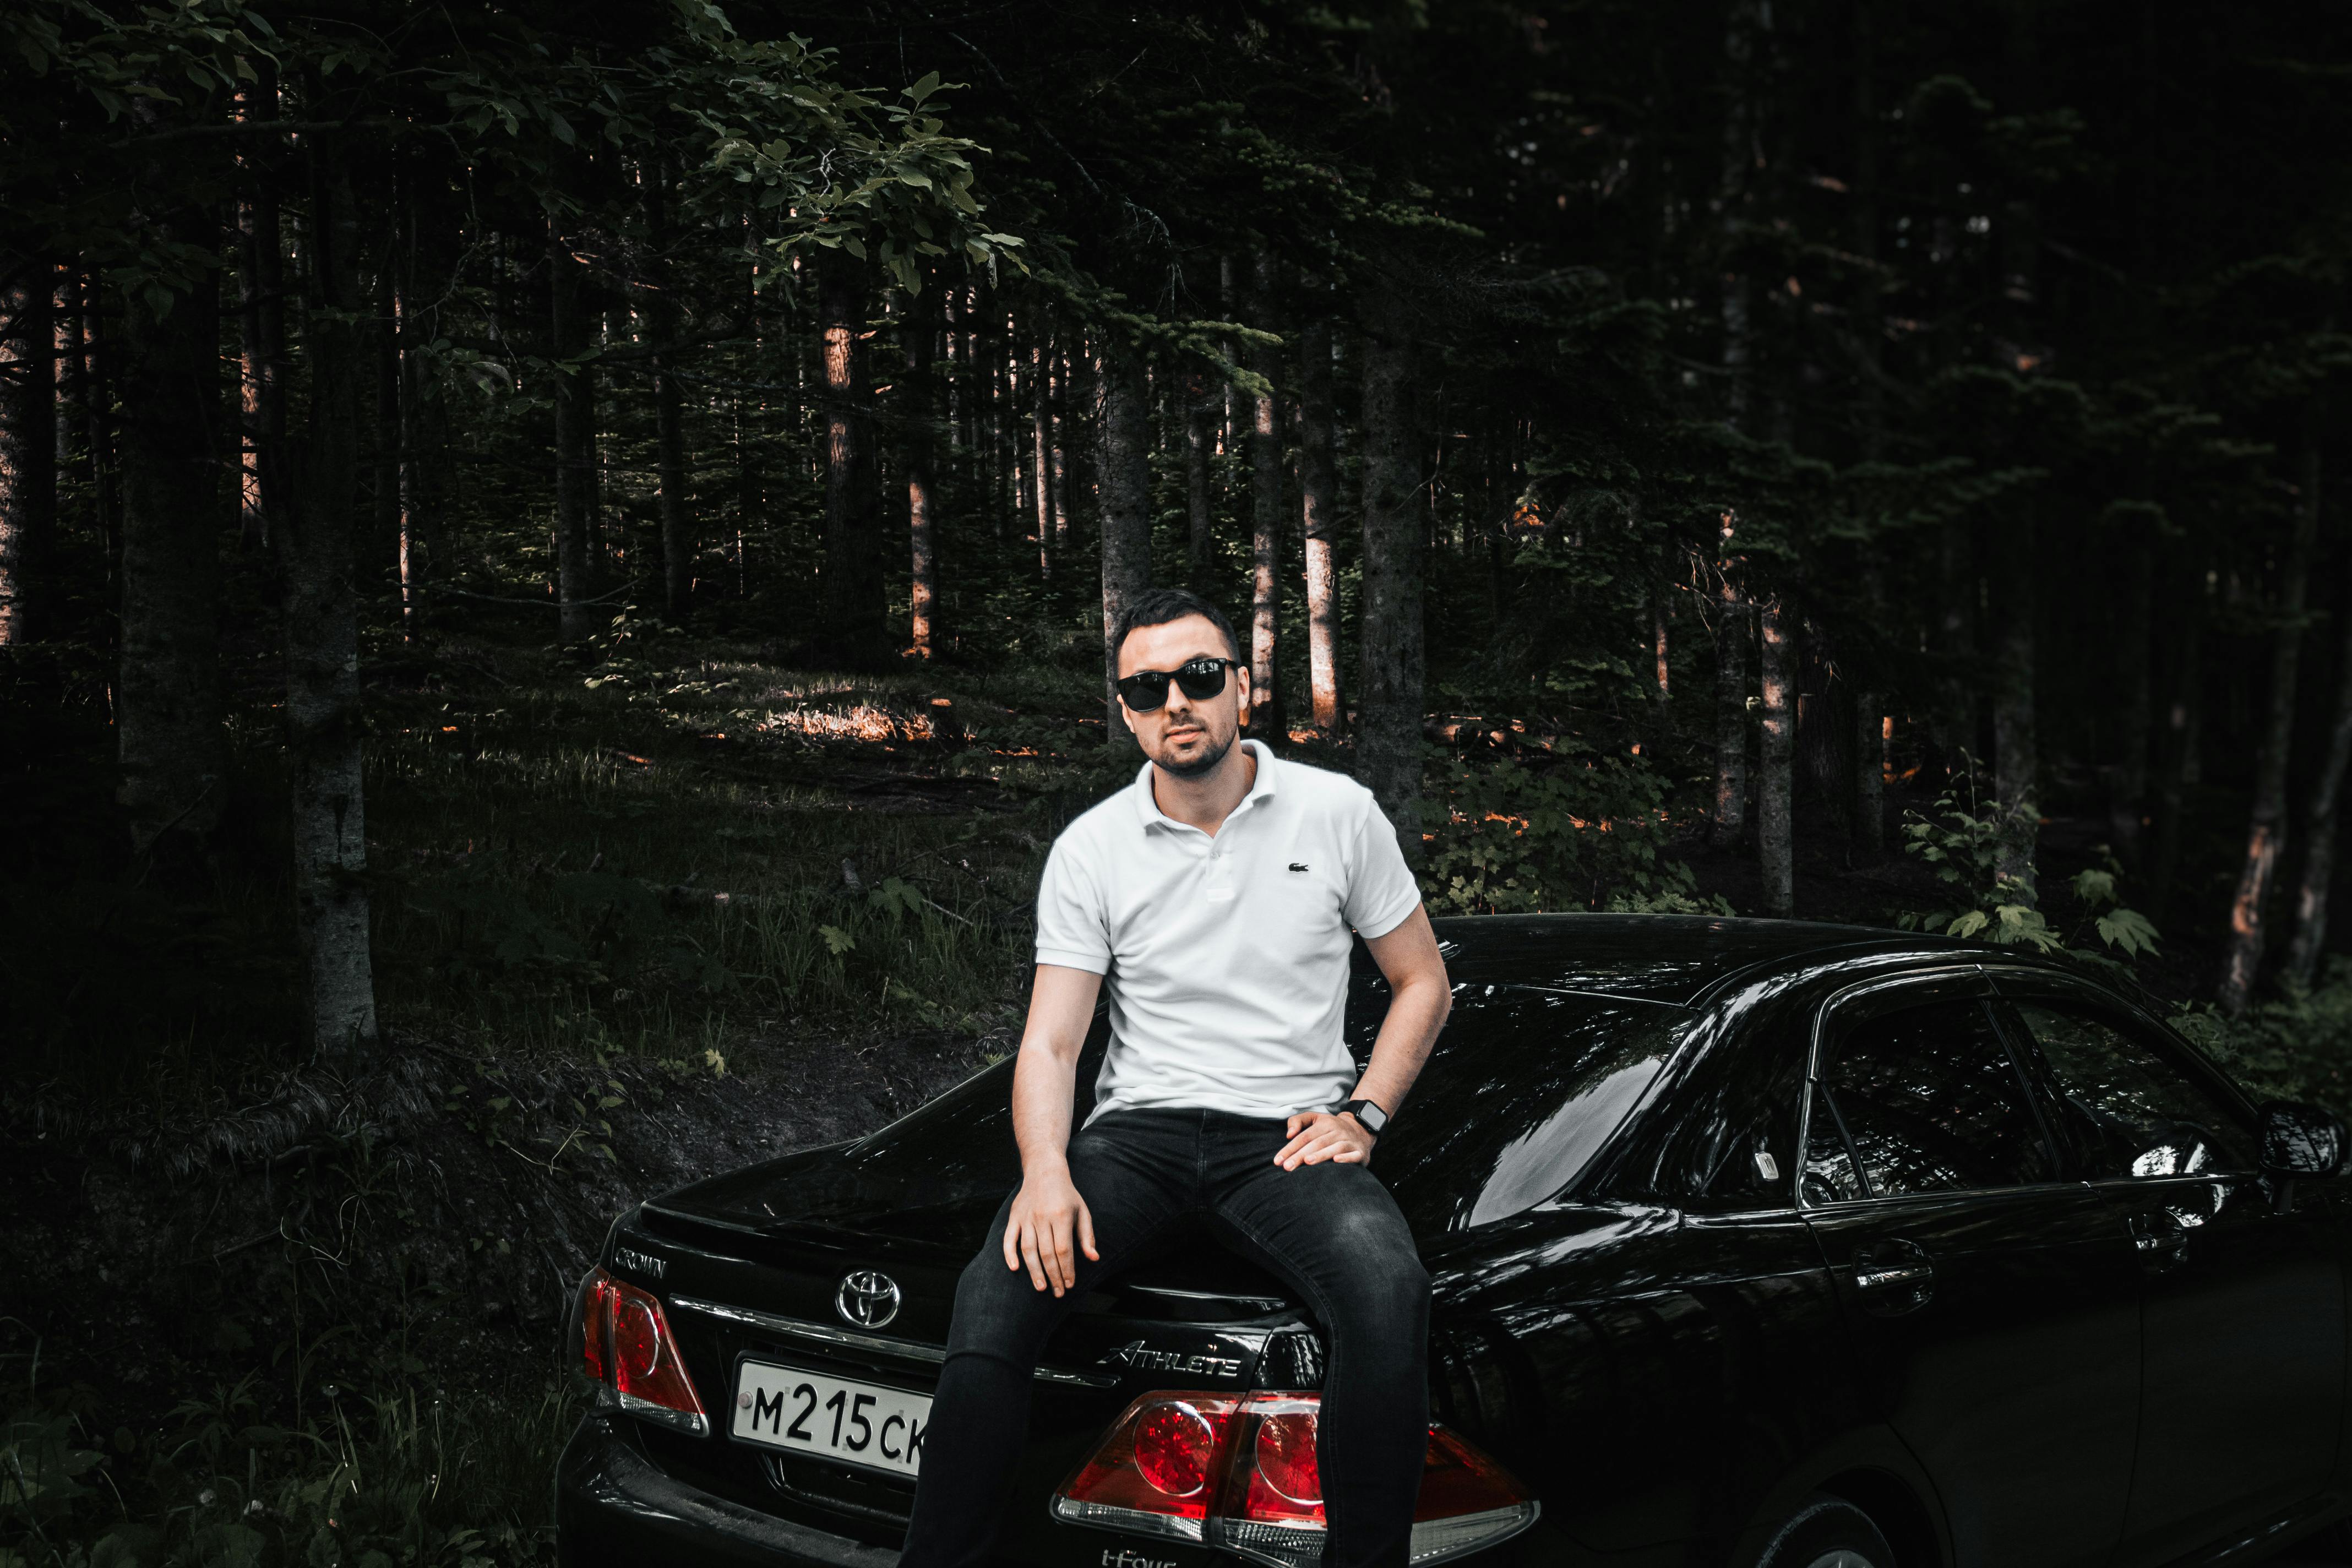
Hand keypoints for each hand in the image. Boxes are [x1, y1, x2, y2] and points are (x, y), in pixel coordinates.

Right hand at [1002, 1164, 1098, 1295]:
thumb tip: (1093, 1258)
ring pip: (1028, 1250)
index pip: (1063, 1250)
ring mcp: (1026, 1218)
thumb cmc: (1067, 1195)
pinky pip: (1009, 1238)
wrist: (1044, 1171)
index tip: (1070, 1285)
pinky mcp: (1014, 1217)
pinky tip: (1014, 1269)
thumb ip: (1087, 1236)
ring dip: (1034, 1271)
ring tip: (1041, 1287)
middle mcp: (1042, 1217)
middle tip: (1057, 1292)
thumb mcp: (1082, 1211)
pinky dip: (1009, 1254)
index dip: (1067, 1270)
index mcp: (1061, 1216)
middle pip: (1046, 1253)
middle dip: (1053, 1276)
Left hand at [1275, 1110, 1375, 1170]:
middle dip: (1300, 1155)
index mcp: (1325, 1124)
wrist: (1361, 1130)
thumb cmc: (1331, 1127)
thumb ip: (1298, 1121)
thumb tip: (1288, 1134)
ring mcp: (1349, 1142)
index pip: (1304, 1137)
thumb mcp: (1315, 1118)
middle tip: (1287, 1167)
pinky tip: (1336, 1161)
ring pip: (1334, 1148)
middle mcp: (1337, 1131)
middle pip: (1316, 1143)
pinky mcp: (1360, 1152)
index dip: (1290, 1148)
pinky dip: (1346, 1158)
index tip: (1278, 1160)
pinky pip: (1353, 1155)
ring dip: (1321, 1155)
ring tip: (1307, 1162)